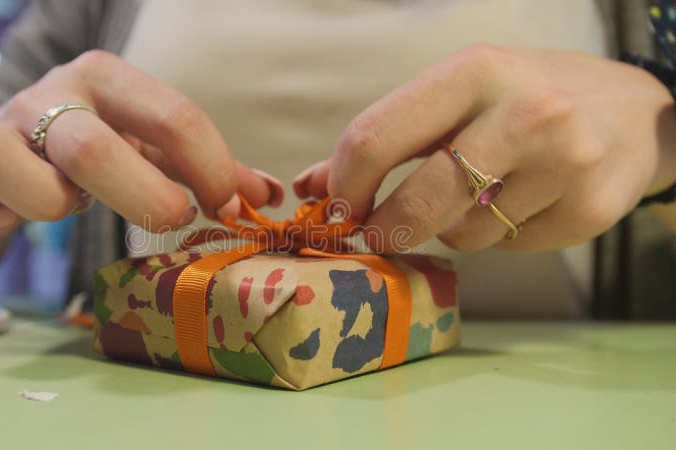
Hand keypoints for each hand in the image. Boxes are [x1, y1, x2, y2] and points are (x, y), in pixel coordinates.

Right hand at [0, 50, 282, 236]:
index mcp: (108, 80)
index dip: (212, 170)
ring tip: (65, 206)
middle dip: (144, 199)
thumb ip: (207, 169)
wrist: (5, 143)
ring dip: (48, 206)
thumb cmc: (96, 146)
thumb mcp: (151, 147)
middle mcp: (49, 97)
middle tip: (170, 219)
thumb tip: (266, 196)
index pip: (173, 117)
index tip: (229, 209)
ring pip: (12, 168)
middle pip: (93, 150)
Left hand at [294, 45, 675, 252]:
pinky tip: (524, 203)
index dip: (343, 186)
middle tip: (378, 232)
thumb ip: (384, 139)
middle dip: (383, 228)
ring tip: (479, 195)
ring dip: (451, 227)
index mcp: (474, 71)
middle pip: (417, 198)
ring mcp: (565, 161)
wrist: (635, 111)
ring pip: (462, 234)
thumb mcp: (457, 97)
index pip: (374, 138)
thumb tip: (309, 186)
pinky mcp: (591, 210)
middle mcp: (524, 110)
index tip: (338, 207)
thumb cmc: (525, 100)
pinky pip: (508, 247)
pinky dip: (500, 236)